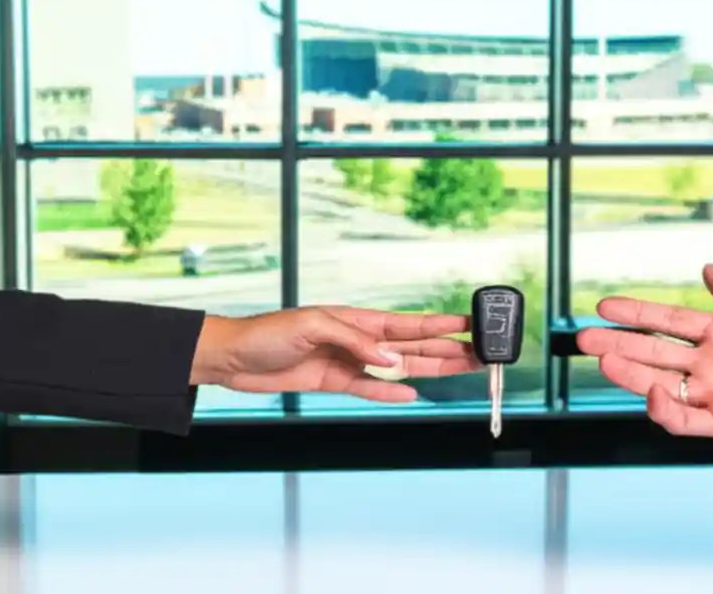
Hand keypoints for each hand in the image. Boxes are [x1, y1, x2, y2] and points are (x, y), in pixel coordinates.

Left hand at [190, 306, 477, 402]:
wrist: (233, 357)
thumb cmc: (267, 333)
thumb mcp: (312, 326)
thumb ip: (354, 341)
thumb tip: (388, 360)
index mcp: (356, 319)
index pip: (407, 323)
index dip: (439, 324)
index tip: (468, 324)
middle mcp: (357, 340)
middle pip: (412, 345)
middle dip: (446, 348)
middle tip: (480, 353)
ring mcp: (348, 362)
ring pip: (399, 367)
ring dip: (430, 368)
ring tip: (461, 369)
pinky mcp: (333, 382)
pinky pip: (371, 389)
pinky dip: (391, 392)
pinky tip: (412, 394)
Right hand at [576, 264, 712, 450]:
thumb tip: (705, 269)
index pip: (669, 321)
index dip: (637, 313)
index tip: (604, 305)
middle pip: (654, 352)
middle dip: (618, 345)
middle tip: (582, 339)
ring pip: (660, 384)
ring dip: (629, 374)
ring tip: (601, 361)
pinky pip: (686, 420)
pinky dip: (664, 410)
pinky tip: (651, 392)